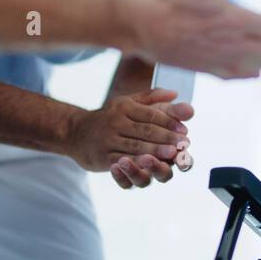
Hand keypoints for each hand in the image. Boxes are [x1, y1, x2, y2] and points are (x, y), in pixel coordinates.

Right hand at [64, 87, 191, 181]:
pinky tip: (149, 165)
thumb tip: (175, 94)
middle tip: (184, 143)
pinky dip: (136, 163)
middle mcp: (116, 121)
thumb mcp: (128, 103)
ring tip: (173, 154)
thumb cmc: (110, 117)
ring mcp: (108, 140)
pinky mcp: (102, 157)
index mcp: (125, 107)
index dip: (169, 121)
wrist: (76, 132)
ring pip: (135, 146)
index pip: (150, 114)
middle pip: (145, 131)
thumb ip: (152, 99)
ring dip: (155, 151)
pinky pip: (121, 160)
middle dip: (166, 137)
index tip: (185, 129)